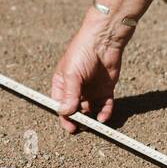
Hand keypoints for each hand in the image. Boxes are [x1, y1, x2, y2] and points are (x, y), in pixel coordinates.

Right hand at [50, 10, 126, 133]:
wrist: (104, 39)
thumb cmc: (82, 52)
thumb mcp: (72, 74)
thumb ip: (70, 94)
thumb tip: (66, 113)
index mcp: (62, 84)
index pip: (61, 105)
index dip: (64, 117)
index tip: (70, 127)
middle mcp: (76, 89)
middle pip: (75, 111)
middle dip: (78, 120)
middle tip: (83, 127)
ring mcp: (91, 90)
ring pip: (90, 111)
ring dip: (91, 119)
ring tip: (94, 124)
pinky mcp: (105, 89)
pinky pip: (105, 106)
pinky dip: (104, 113)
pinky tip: (103, 117)